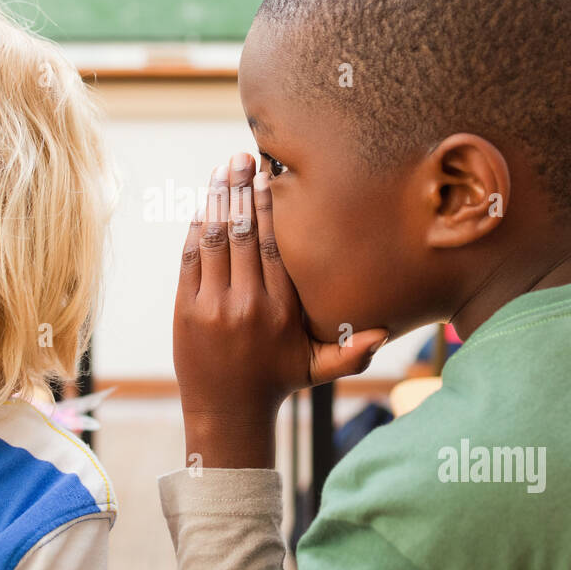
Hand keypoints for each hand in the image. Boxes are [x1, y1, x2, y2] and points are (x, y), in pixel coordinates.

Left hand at [172, 152, 387, 468]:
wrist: (227, 413)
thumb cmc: (275, 383)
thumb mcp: (317, 369)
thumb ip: (350, 352)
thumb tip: (383, 334)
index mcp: (279, 308)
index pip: (272, 244)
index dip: (268, 206)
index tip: (266, 175)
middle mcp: (246, 302)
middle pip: (242, 233)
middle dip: (239, 190)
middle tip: (239, 156)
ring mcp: (213, 305)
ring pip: (214, 240)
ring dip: (216, 201)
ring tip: (220, 170)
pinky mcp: (187, 309)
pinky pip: (191, 259)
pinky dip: (196, 230)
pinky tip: (202, 206)